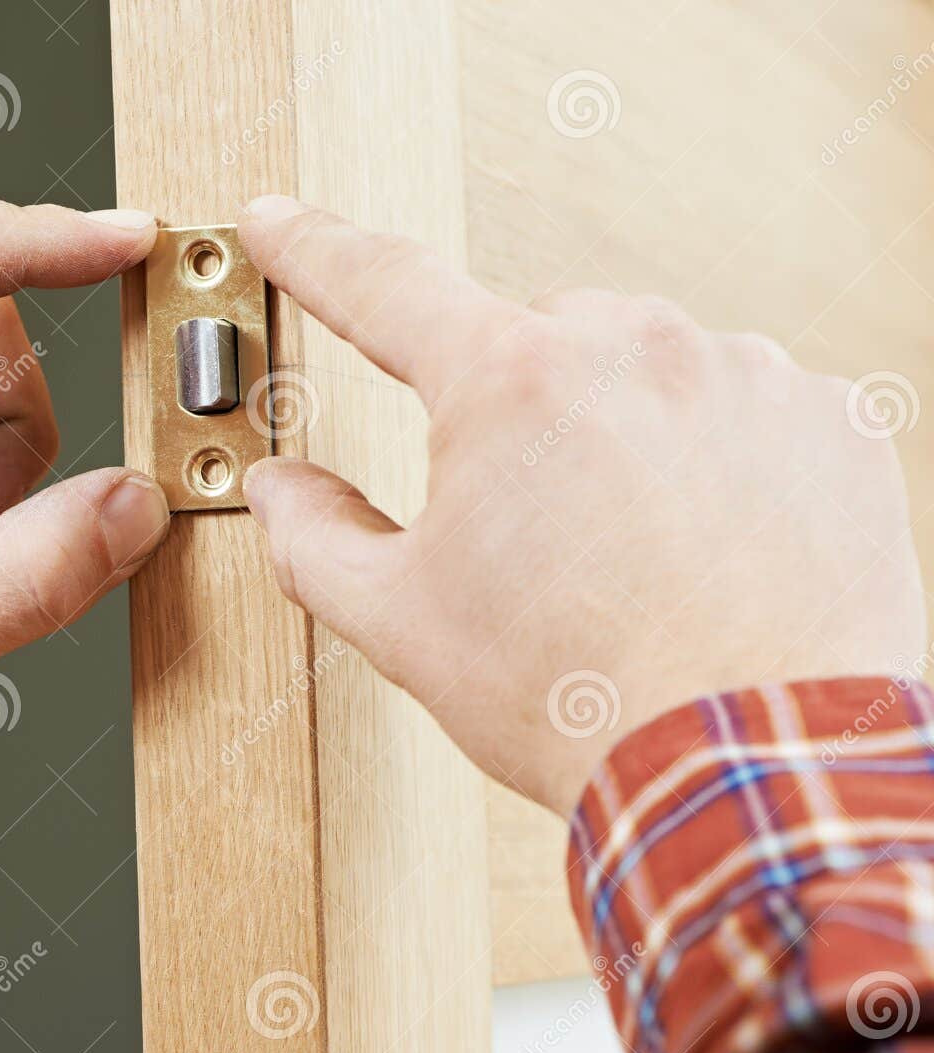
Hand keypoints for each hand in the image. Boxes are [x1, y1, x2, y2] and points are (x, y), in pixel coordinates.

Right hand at [236, 194, 926, 816]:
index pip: (380, 286)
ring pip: (641, 371)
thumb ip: (316, 537)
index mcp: (509, 384)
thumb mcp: (403, 623)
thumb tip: (281, 491)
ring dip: (616, 434)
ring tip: (625, 553)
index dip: (315, 251)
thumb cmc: (590, 699)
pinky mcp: (829, 420)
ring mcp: (742, 377)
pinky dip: (710, 458)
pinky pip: (738, 406)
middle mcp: (632, 351)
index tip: (283, 224)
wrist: (758, 769)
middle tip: (521, 523)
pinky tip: (698, 546)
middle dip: (511, 413)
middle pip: (530, 344)